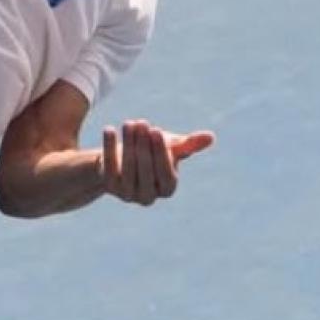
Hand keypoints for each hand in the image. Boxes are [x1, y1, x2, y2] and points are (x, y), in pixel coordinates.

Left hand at [100, 120, 214, 206]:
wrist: (122, 160)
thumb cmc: (153, 152)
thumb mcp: (171, 148)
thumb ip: (189, 144)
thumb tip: (211, 137)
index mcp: (167, 189)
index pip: (165, 173)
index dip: (160, 152)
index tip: (156, 131)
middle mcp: (148, 196)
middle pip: (145, 171)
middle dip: (143, 145)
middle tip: (142, 123)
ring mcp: (127, 194)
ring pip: (127, 169)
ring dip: (127, 144)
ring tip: (129, 124)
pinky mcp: (109, 187)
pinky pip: (108, 168)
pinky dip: (108, 148)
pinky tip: (109, 130)